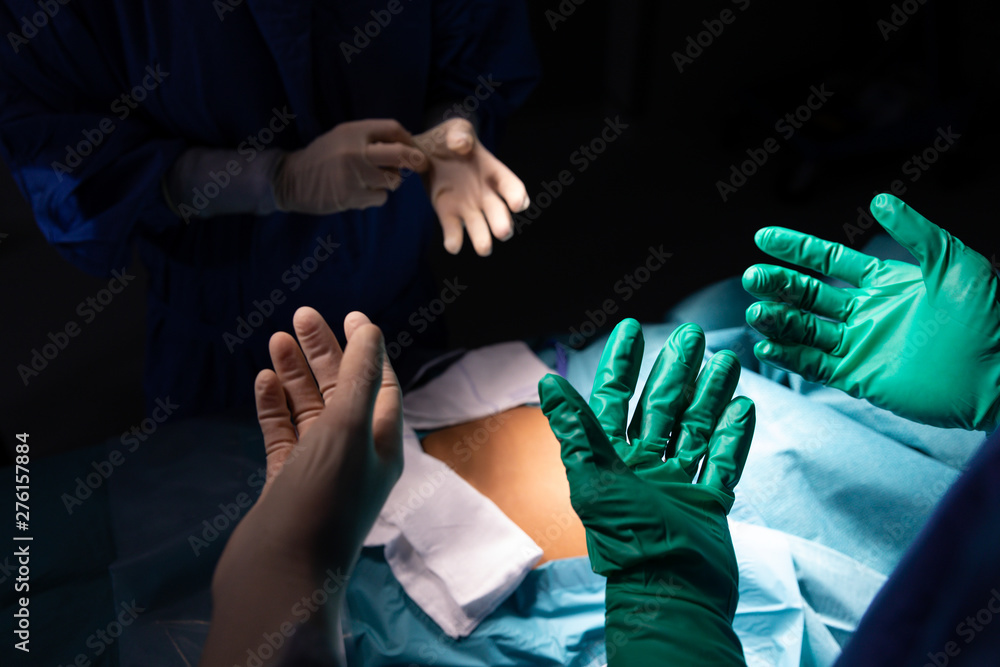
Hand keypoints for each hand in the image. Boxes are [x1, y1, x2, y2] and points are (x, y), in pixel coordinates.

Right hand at [201, 308, 401, 666]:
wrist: (279, 575)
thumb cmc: (322, 502)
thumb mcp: (348, 430)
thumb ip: (360, 377)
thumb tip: (370, 330)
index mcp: (382, 443)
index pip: (381, 384)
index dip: (367, 349)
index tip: (349, 315)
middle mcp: (354, 454)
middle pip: (342, 390)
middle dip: (324, 353)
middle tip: (300, 316)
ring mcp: (317, 469)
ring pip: (309, 410)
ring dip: (295, 375)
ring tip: (276, 340)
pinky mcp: (284, 482)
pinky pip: (282, 435)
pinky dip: (274, 407)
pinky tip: (263, 381)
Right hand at [273, 119, 427, 214]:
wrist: (292, 179)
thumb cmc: (322, 157)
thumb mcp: (342, 137)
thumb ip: (369, 137)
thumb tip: (405, 144)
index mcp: (354, 131)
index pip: (393, 128)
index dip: (409, 138)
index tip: (415, 147)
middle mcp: (356, 151)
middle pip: (400, 154)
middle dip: (417, 160)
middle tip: (422, 165)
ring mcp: (355, 175)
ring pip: (393, 180)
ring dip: (390, 181)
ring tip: (372, 180)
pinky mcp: (352, 196)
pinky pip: (381, 197)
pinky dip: (376, 196)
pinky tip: (361, 193)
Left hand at [414, 118, 529, 255]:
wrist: (429, 150)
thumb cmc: (451, 138)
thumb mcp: (456, 128)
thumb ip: (460, 134)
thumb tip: (462, 144)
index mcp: (493, 172)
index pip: (511, 185)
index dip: (516, 195)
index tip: (519, 204)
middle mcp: (485, 194)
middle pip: (499, 213)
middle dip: (503, 224)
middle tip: (503, 232)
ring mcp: (468, 207)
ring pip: (480, 228)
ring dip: (483, 239)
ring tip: (484, 248)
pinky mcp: (448, 214)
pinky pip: (453, 230)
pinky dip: (454, 239)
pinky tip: (452, 245)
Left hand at [538, 319, 752, 664]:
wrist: (670, 592)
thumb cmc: (627, 538)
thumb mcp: (594, 477)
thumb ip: (575, 430)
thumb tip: (548, 384)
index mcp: (612, 457)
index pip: (613, 398)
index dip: (620, 362)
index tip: (631, 327)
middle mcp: (643, 466)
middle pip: (661, 406)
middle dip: (675, 369)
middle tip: (692, 334)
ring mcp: (677, 485)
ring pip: (695, 428)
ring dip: (709, 395)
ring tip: (727, 361)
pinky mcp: (707, 505)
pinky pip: (723, 462)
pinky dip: (733, 436)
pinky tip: (744, 408)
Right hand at [744, 193, 999, 430]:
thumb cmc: (988, 316)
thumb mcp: (954, 261)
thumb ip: (915, 231)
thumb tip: (880, 200)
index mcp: (884, 283)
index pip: (828, 262)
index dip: (796, 249)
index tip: (764, 238)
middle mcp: (866, 313)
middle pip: (809, 295)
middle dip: (779, 285)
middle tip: (752, 277)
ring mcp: (860, 345)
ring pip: (805, 329)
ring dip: (777, 319)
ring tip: (756, 312)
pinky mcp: (859, 377)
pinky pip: (815, 365)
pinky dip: (789, 356)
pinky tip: (767, 346)